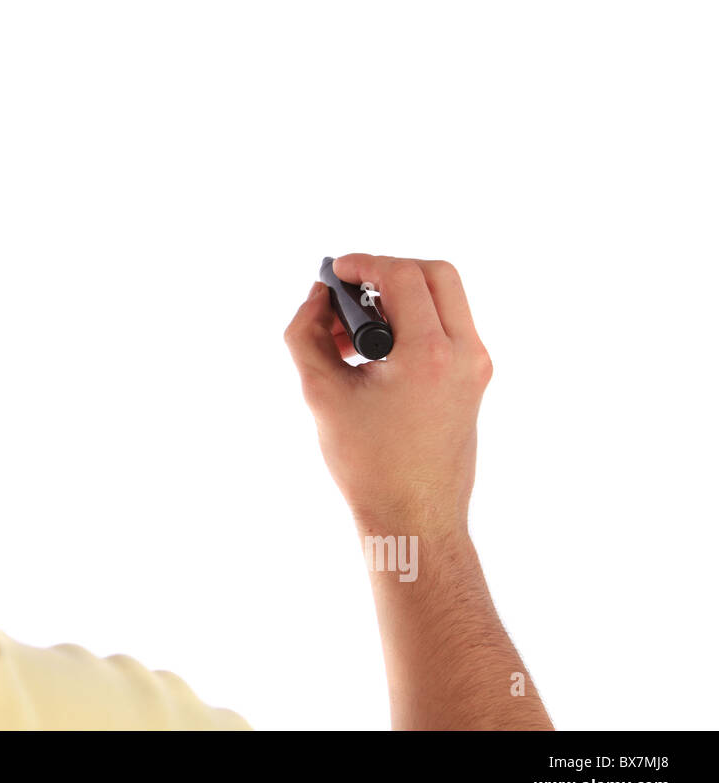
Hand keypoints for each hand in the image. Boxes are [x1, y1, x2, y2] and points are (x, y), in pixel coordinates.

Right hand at [284, 254, 493, 540]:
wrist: (413, 518)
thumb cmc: (368, 465)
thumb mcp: (321, 394)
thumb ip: (306, 335)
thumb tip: (316, 299)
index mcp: (430, 355)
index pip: (404, 275)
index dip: (364, 264)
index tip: (334, 274)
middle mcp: (464, 355)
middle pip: (436, 275)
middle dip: (388, 272)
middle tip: (349, 292)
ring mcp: (475, 368)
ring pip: (445, 299)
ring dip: (399, 298)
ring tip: (351, 335)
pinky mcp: (473, 382)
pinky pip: (447, 328)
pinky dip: (412, 323)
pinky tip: (373, 355)